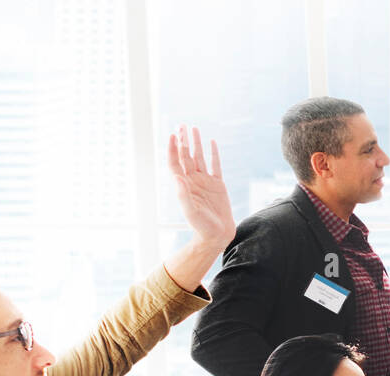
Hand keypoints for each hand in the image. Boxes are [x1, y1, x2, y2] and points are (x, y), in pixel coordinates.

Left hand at [168, 125, 235, 250]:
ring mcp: (205, 181)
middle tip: (181, 126)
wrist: (217, 235)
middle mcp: (193, 180)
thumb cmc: (201, 226)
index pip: (175, 162)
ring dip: (196, 143)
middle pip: (186, 156)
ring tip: (193, 129)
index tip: (172, 135)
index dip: (172, 149)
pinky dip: (213, 154)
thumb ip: (183, 194)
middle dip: (183, 140)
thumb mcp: (190, 211)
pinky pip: (215, 165)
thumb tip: (177, 176)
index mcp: (184, 185)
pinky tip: (212, 143)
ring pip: (199, 157)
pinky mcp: (218, 184)